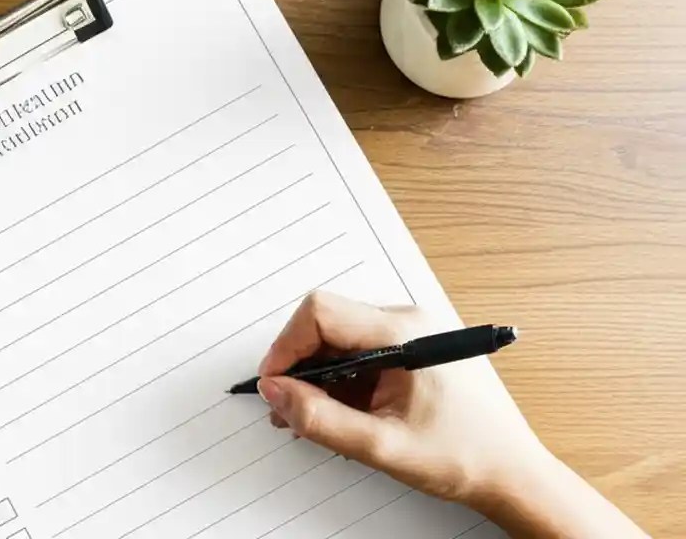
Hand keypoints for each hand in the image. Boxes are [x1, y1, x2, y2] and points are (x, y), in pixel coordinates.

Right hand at [255, 291, 542, 504]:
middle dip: (298, 365)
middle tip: (287, 408)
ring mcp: (410, 334)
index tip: (274, 384)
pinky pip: (358, 353)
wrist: (511, 472)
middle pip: (327, 324)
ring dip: (317, 377)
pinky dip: (339, 382)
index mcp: (405, 334)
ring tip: (310, 419)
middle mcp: (408, 322)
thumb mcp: (382, 446)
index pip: (321, 312)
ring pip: (339, 340)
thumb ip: (321, 419)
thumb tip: (276, 393)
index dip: (287, 346)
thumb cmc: (465, 456)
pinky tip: (337, 414)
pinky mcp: (411, 350)